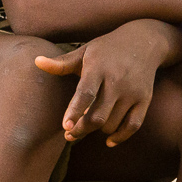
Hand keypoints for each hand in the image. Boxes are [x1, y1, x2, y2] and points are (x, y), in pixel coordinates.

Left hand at [33, 22, 170, 145]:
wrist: (143, 41)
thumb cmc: (106, 49)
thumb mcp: (84, 52)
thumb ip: (61, 63)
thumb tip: (36, 62)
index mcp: (98, 67)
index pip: (86, 93)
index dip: (75, 111)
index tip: (65, 127)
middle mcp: (117, 80)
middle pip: (98, 115)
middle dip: (82, 129)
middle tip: (69, 134)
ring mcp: (132, 91)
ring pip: (112, 123)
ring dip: (97, 130)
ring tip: (87, 126)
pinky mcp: (144, 99)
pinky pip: (133, 125)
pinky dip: (120, 136)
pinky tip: (108, 140)